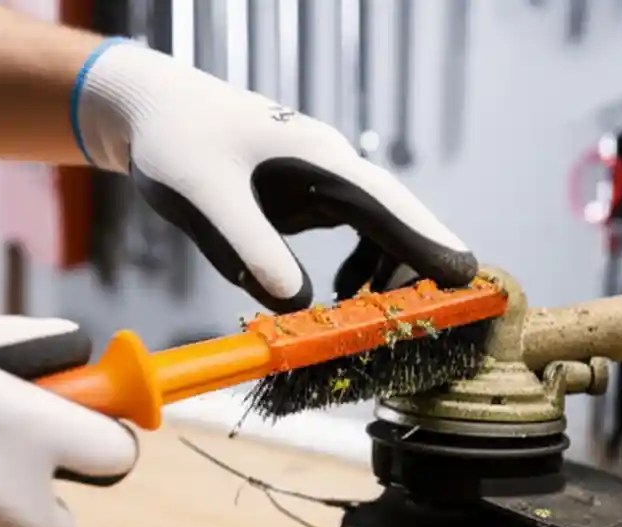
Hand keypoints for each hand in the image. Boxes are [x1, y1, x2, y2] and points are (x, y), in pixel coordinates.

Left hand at [73, 40, 476, 312]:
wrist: (154, 110)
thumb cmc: (177, 142)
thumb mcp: (205, 196)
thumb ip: (248, 245)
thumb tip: (296, 303)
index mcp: (317, 159)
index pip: (387, 203)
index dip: (427, 241)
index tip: (467, 276)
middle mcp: (332, 167)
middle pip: (397, 218)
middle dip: (419, 266)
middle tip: (428, 320)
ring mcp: (325, 181)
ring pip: (381, 229)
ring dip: (387, 273)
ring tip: (365, 317)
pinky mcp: (311, 196)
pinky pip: (357, 233)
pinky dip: (360, 268)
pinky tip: (339, 296)